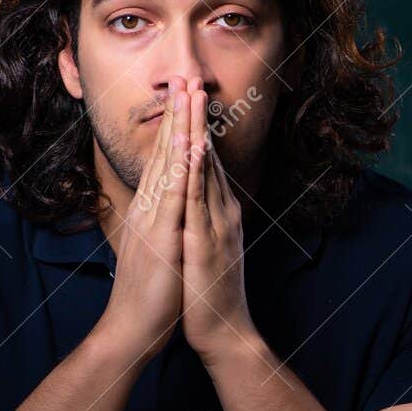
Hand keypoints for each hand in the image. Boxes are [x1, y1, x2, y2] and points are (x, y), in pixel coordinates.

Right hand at [95, 79, 190, 365]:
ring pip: (167, 164)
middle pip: (164, 151)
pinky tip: (190, 146)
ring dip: (179, 127)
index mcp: (150, 210)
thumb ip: (158, 225)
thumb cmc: (148, 295)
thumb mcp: (155, 250)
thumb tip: (165, 209)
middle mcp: (148, 207)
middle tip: (184, 75)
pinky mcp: (160, 237)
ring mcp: (152, 219)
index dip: (175, 126)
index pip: (165, 159)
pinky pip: (173, 197)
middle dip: (176, 113)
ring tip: (187, 94)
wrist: (131, 329)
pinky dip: (182, 169)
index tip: (184, 96)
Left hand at [182, 77, 259, 363]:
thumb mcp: (204, 250)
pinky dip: (196, 171)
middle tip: (190, 78)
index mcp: (218, 214)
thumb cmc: (209, 295)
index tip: (188, 97)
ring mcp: (217, 225)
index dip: (197, 128)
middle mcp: (222, 213)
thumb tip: (192, 204)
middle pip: (208, 156)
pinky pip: (199, 200)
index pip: (206, 163)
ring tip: (193, 97)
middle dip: (198, 117)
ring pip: (206, 170)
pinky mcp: (206, 242)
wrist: (223, 332)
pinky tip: (193, 148)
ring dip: (198, 132)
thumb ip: (201, 223)